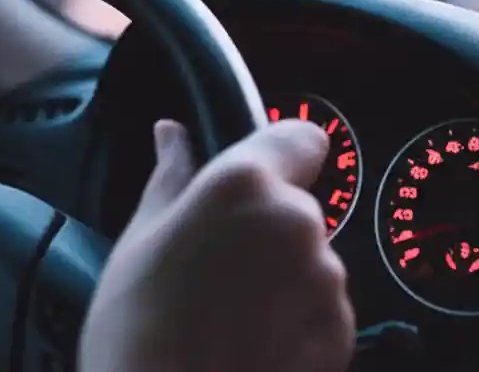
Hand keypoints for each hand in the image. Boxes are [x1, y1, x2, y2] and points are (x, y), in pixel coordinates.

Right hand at [79, 119, 354, 371]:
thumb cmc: (136, 326)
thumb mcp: (140, 239)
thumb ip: (170, 177)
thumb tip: (171, 132)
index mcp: (246, 184)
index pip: (302, 137)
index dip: (283, 155)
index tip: (253, 183)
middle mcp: (298, 221)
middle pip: (299, 207)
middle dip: (268, 229)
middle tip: (217, 269)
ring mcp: (326, 280)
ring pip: (312, 261)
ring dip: (284, 278)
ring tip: (231, 316)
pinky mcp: (341, 333)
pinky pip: (325, 310)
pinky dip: (299, 323)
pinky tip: (253, 345)